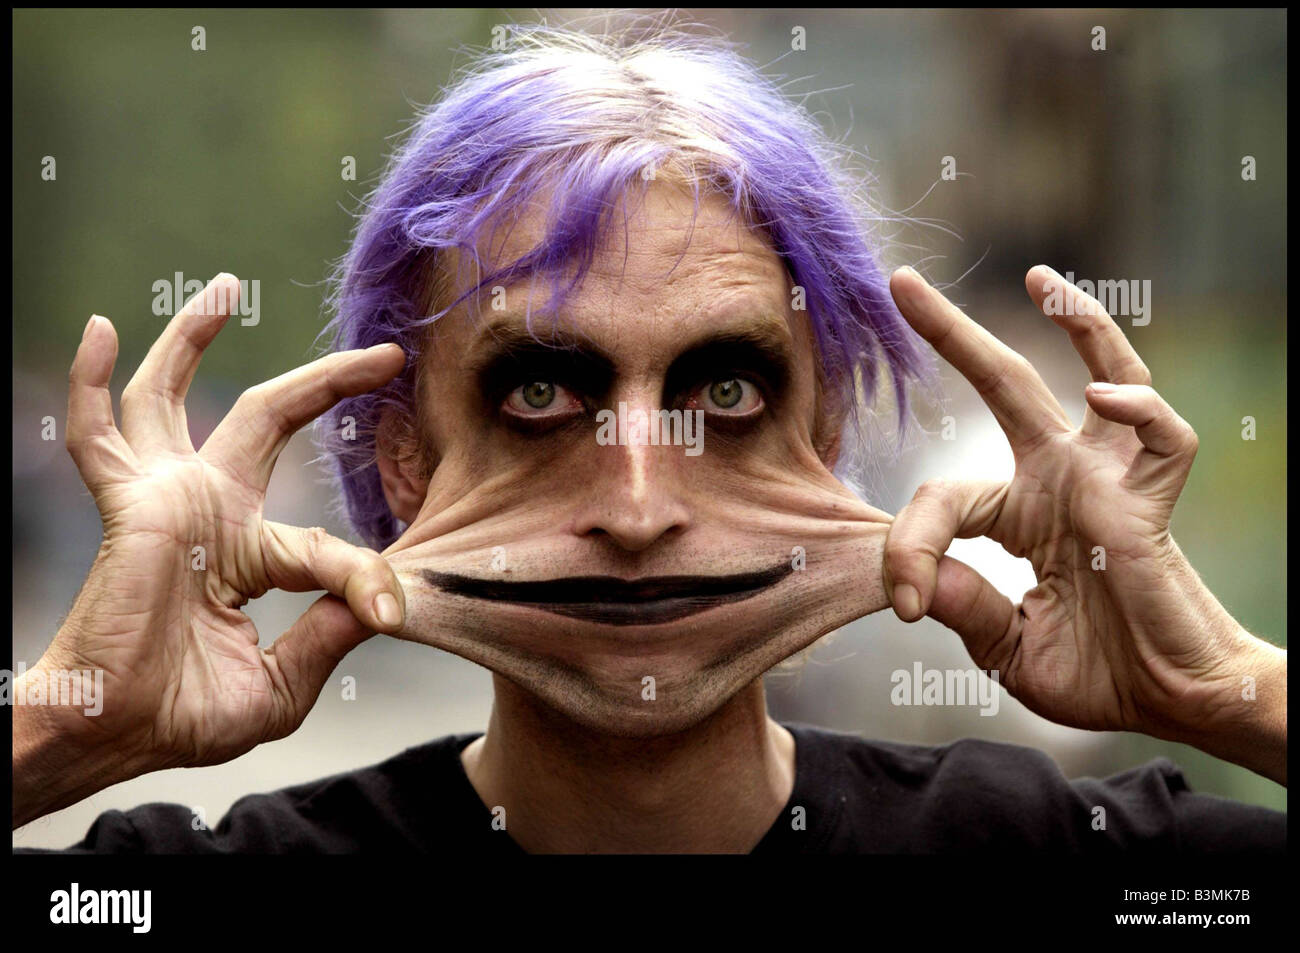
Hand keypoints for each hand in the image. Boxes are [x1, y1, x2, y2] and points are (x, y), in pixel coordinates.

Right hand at [14, 274, 408, 825]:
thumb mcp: (279, 684)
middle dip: (326, 380)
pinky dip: (90, 383)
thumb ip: (326, 634)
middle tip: (382, 354)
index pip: (321, 542)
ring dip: (191, 339)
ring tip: (225, 287)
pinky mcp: (128, 504)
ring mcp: (165, 499)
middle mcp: (208, 510)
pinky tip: (97, 328)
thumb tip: (386, 602)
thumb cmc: (182, 717)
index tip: (391, 609)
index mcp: (245, 552)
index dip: (361, 575)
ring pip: (174, 398)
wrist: (112, 737)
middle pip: (269, 418)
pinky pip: (97, 434)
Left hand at [883, 266, 1284, 781]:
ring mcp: (1108, 481)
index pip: (941, 497)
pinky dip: (1138, 408)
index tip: (899, 603)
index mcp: (1018, 513)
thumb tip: (913, 580)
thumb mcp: (1007, 647)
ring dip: (1076, 322)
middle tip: (902, 284)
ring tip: (1039, 277)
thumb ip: (963, 607)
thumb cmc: (1098, 675)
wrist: (1173, 703)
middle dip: (953, 332)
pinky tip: (1102, 392)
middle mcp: (1059, 480)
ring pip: (1101, 375)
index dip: (910, 546)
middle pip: (1005, 383)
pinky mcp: (1154, 500)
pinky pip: (1161, 437)